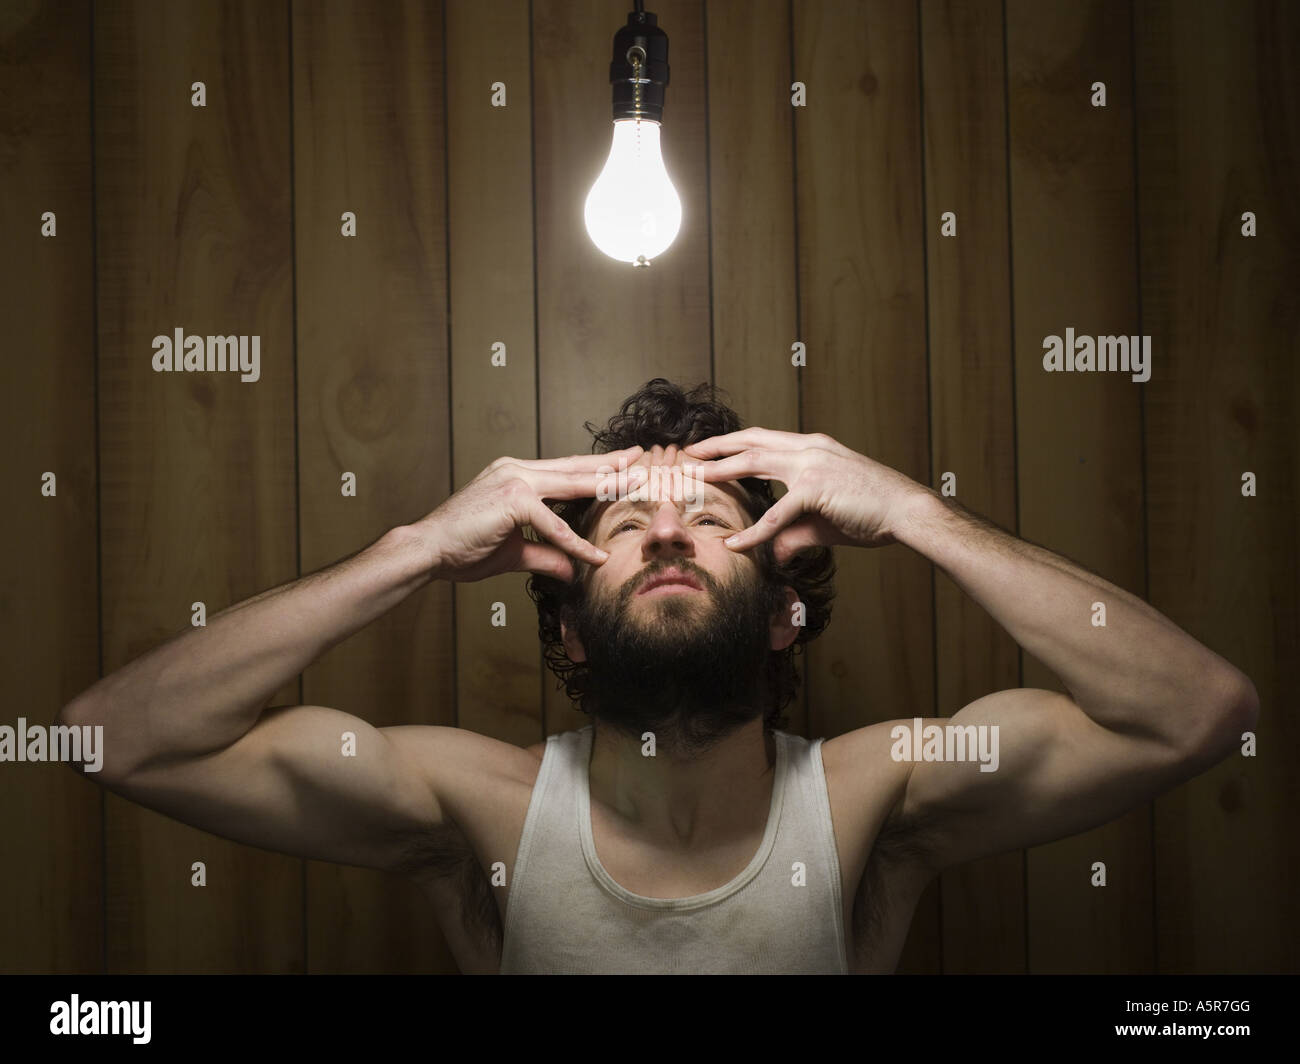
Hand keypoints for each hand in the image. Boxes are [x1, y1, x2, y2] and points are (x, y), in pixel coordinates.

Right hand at [412, 446, 644, 581]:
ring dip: (607, 485)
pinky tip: (595, 556)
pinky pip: (553, 524)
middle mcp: (516, 469)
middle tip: (642, 458)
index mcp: (516, 474)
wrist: (427, 550)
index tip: (624, 462)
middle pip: (575, 467)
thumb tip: (573, 572)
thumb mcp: (514, 553)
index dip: (596, 466)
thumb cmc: (463, 548)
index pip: (565, 469)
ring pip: (571, 483)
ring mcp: (514, 480)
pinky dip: (575, 543)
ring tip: (637, 485)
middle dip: (611, 464)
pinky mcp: (511, 500)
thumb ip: (546, 556)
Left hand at [680, 429, 929, 559]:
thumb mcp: (824, 519)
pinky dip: (753, 532)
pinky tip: (735, 545)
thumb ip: (793, 532)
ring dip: (719, 473)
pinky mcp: (817, 489)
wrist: (907, 510)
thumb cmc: (871, 511)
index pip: (761, 439)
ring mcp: (811, 464)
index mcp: (811, 446)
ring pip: (753, 463)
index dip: (730, 443)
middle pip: (749, 442)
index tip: (703, 450)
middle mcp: (808, 447)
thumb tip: (774, 555)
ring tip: (692, 481)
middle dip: (713, 449)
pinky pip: (777, 514)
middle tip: (684, 457)